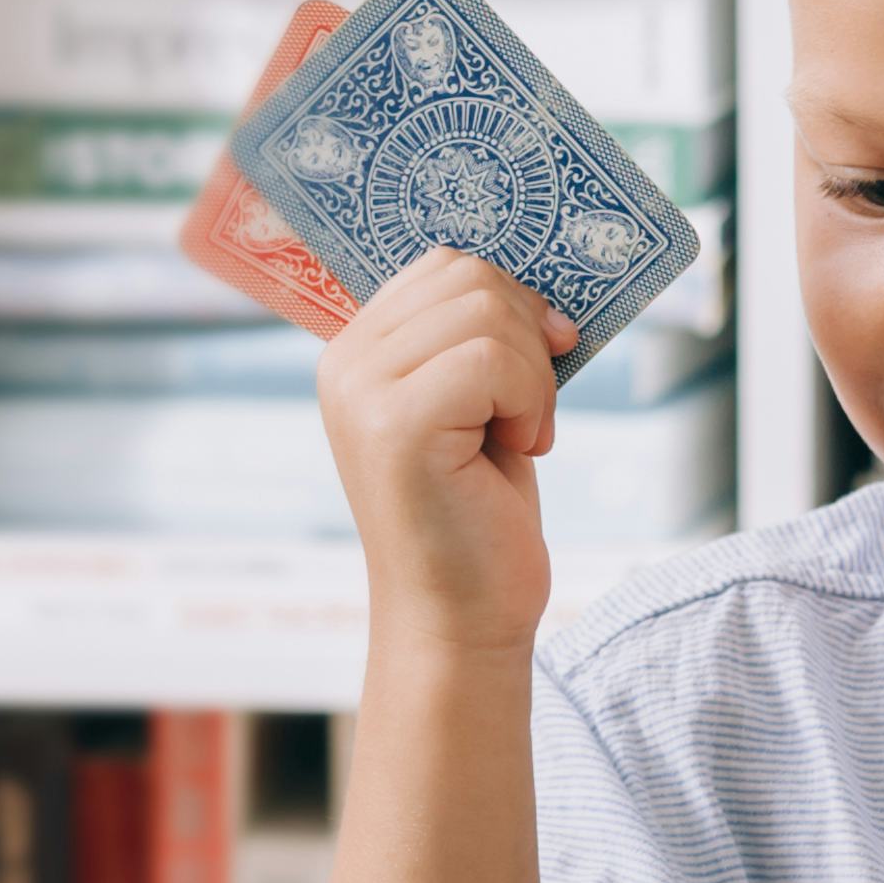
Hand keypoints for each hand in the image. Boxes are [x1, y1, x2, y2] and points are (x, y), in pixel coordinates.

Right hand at [316, 249, 571, 655]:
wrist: (461, 619)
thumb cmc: (477, 513)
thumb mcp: (474, 404)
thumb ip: (478, 334)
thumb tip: (537, 273)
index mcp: (355, 352)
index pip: (444, 264)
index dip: (511, 299)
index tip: (539, 357)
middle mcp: (344, 364)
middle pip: (468, 276)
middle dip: (527, 336)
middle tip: (526, 410)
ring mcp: (363, 393)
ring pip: (486, 313)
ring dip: (533, 376)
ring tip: (517, 435)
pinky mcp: (396, 425)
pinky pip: (493, 360)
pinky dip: (531, 402)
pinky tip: (520, 450)